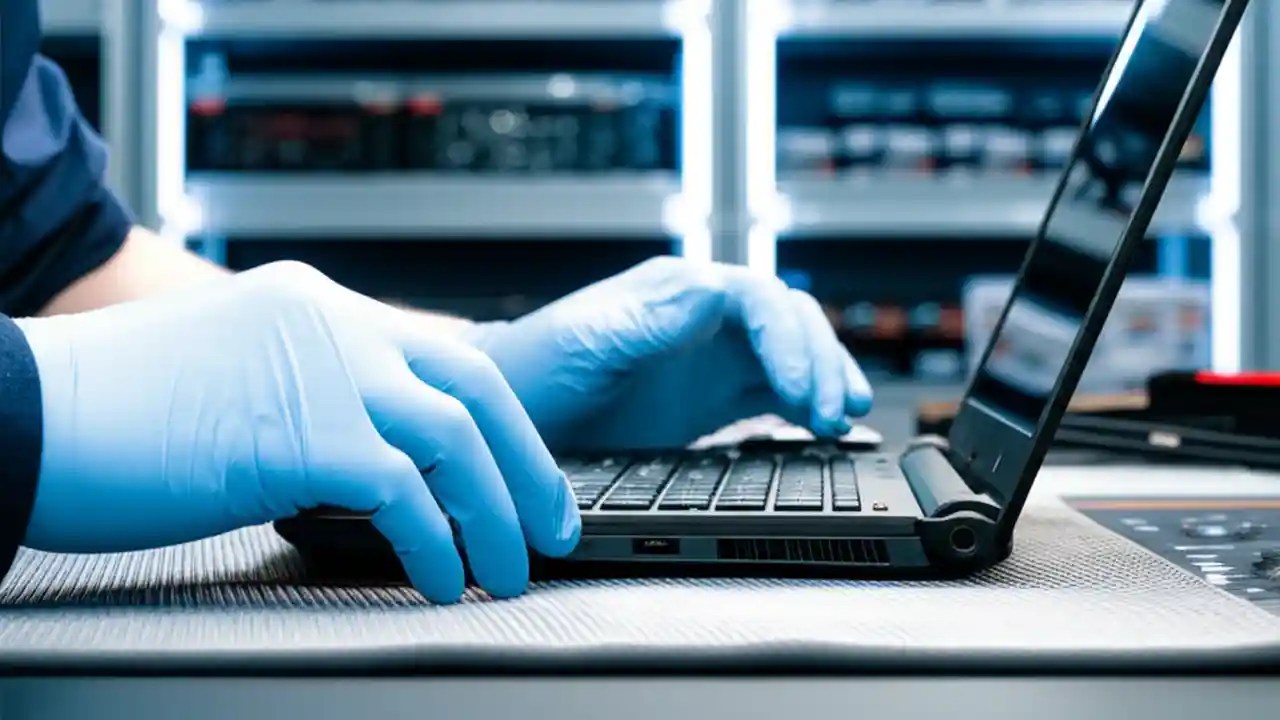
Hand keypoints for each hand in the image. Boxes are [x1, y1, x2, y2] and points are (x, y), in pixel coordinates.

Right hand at [16, 262, 578, 602]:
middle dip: (528, 466)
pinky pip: (406, 497)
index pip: (444, 354)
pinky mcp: (304, 436)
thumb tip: (382, 457)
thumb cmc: (117, 412)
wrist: (25, 413)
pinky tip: (438, 582)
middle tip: (551, 526)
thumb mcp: (240, 377)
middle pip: (477, 387)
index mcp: (320, 308)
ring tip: (506, 573)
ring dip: (495, 516)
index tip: (524, 472)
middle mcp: (335, 325)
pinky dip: (436, 545)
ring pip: (457, 441)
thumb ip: (315, 392)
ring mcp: (324, 373)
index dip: (498, 419)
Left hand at [467, 257, 872, 451]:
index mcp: (677, 294)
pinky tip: (823, 430)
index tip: (800, 389)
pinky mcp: (710, 397)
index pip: (758, 300)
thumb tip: (713, 294)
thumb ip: (649, 321)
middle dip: (819, 363)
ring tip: (843, 417)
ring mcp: (709, 357)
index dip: (790, 341)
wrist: (504, 415)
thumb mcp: (586, 341)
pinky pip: (773, 394)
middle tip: (831, 413)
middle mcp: (702, 318)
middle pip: (787, 323)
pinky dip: (803, 408)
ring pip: (790, 354)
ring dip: (822, 380)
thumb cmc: (534, 369)